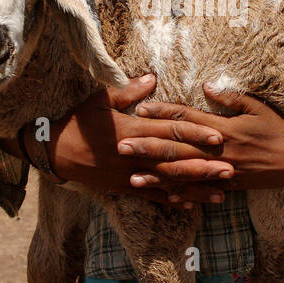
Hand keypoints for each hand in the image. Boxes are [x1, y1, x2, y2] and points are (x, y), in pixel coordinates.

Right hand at [47, 74, 235, 208]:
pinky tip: (190, 205)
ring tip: (220, 194)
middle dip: (204, 166)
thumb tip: (153, 77)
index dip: (195, 134)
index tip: (219, 136)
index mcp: (131, 130)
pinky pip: (150, 196)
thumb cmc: (78, 121)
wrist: (52, 151)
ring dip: (194, 189)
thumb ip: (129, 91)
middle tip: (231, 170)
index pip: (170, 132)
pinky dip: (170, 201)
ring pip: (167, 183)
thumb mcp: (100, 99)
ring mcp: (129, 175)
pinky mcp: (123, 188)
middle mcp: (133, 155)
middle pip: (175, 160)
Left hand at [127, 83, 283, 192]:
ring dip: (157, 177)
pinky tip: (163, 199)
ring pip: (185, 175)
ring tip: (132, 178)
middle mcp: (220, 152)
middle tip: (121, 145)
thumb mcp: (259, 107)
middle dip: (148, 148)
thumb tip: (205, 85)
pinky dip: (183, 195)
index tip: (140, 109)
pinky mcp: (230, 186)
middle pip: (178, 149)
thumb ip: (231, 97)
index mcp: (225, 129)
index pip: (188, 119)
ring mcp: (224, 172)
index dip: (163, 114)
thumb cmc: (281, 128)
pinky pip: (202, 192)